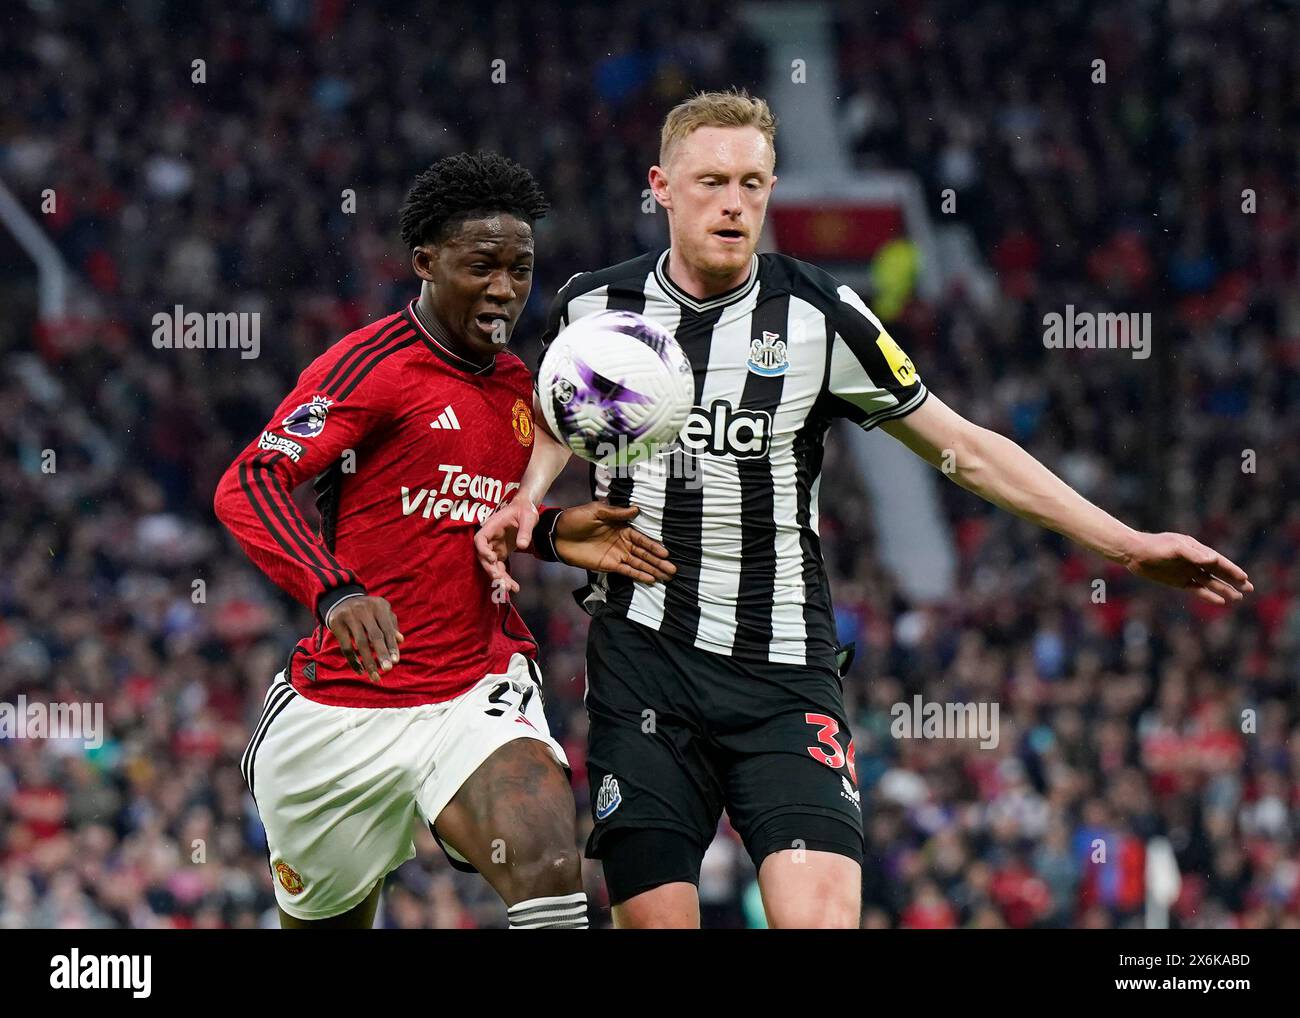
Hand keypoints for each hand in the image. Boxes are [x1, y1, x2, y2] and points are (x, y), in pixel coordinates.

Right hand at [327, 595, 403, 682]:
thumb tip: (401, 640)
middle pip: (375, 636)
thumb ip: (391, 626)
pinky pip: (346, 646)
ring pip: (361, 643)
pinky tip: (360, 671)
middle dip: (382, 654)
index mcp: (379, 606)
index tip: (396, 661)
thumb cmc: (368, 611)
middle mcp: (365, 609)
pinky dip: (353, 661)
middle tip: (388, 669)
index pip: (387, 629)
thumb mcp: (381, 614)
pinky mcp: (336, 623)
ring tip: (375, 676)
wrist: (341, 599)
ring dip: (369, 662)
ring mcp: (350, 615)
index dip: (392, 645)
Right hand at [475, 497, 538, 589]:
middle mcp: (490, 539)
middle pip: (484, 557)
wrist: (526, 510)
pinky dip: (505, 578)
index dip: (483, 550)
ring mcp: (494, 547)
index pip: (480, 539)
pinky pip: (500, 568)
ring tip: (509, 588)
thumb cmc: (525, 510)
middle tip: (500, 579)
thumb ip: (525, 531)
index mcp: (492, 527)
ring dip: (499, 578)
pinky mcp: (501, 553)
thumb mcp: (528, 517)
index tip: (492, 558)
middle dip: (491, 569)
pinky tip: (514, 587)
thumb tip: (522, 545)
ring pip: (492, 566)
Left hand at [553, 503, 675, 583]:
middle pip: (644, 553)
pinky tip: (650, 580)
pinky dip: (638, 575)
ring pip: (638, 563)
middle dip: (658, 561)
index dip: (654, 546)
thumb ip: (616, 513)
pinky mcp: (608, 565)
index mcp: (621, 527)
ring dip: (652, 569)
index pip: (641, 539)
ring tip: (667, 576)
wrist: (558, 534)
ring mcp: (616, 555)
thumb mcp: (596, 511)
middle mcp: (622, 542)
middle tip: (673, 569)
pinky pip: (626, 571)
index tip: (666, 553)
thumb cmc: (576, 519)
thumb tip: (636, 509)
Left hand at [1120, 532, 1252, 605]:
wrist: (1134, 553)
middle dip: (1233, 580)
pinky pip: (1197, 589)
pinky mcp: (1178, 581)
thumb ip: (1193, 554)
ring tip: (1238, 597)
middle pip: (1218, 572)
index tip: (1244, 578)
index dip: (1232, 570)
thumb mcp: (1175, 547)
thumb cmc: (1155, 546)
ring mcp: (1187, 571)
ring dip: (1224, 589)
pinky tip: (1219, 601)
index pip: (1218, 561)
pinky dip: (1207, 595)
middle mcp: (1194, 561)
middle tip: (1250, 588)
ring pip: (1210, 582)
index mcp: (1196, 549)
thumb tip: (1214, 559)